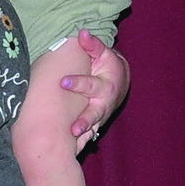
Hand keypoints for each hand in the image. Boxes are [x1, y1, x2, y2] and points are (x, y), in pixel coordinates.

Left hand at [61, 28, 128, 144]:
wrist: (121, 80)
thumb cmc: (108, 65)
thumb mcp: (103, 53)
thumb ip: (92, 45)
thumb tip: (82, 33)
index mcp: (105, 85)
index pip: (91, 84)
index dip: (78, 83)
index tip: (63, 83)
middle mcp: (104, 103)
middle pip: (95, 113)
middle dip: (86, 120)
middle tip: (74, 128)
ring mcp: (101, 115)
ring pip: (93, 127)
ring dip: (83, 136)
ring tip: (71, 143)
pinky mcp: (96, 123)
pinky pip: (88, 135)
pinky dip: (81, 144)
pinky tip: (70, 152)